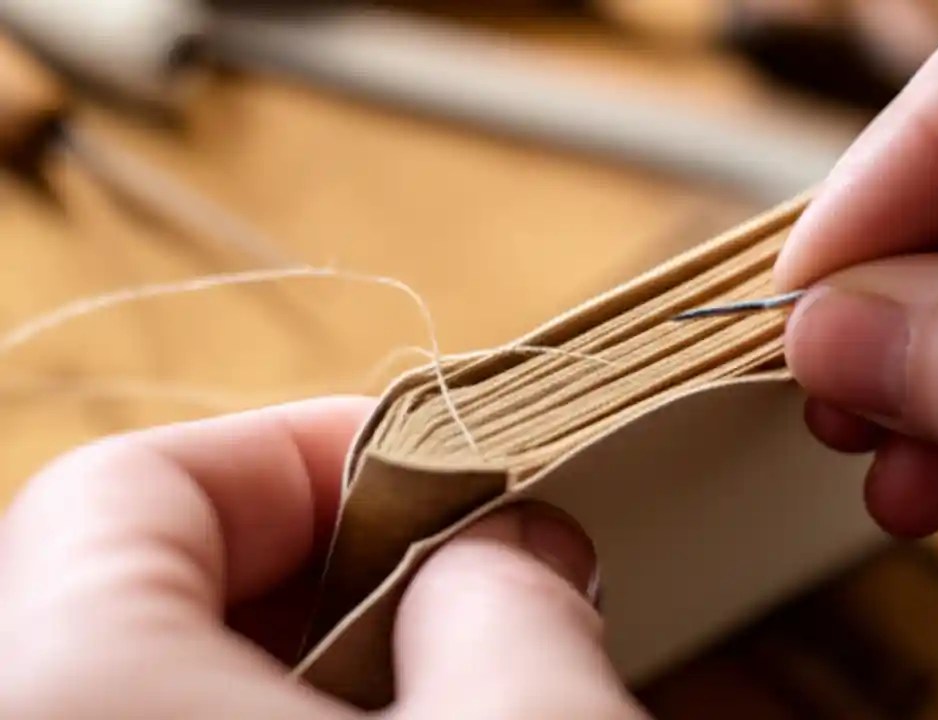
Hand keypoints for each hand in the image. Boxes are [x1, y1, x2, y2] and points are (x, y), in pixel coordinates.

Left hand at [0, 398, 645, 718]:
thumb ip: (511, 594)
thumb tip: (511, 546)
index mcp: (61, 692)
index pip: (135, 482)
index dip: (310, 450)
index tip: (441, 474)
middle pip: (141, 582)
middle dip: (331, 567)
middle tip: (462, 593)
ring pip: (160, 681)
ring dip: (316, 664)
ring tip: (444, 686)